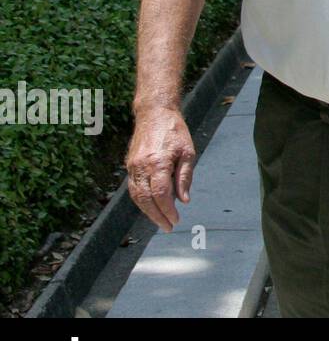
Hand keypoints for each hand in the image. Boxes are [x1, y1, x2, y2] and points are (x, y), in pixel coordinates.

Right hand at [124, 107, 195, 231]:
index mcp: (158, 162)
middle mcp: (142, 166)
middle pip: (146, 199)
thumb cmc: (175, 131)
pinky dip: (141, 201)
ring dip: (147, 212)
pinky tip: (150, 207)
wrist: (154, 113)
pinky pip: (133, 188)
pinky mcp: (129, 166)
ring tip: (160, 221)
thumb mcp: (188, 152)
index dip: (167, 210)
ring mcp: (133, 166)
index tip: (175, 220)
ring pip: (136, 196)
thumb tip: (183, 200)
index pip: (161, 194)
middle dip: (157, 216)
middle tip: (168, 227)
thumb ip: (184, 177)